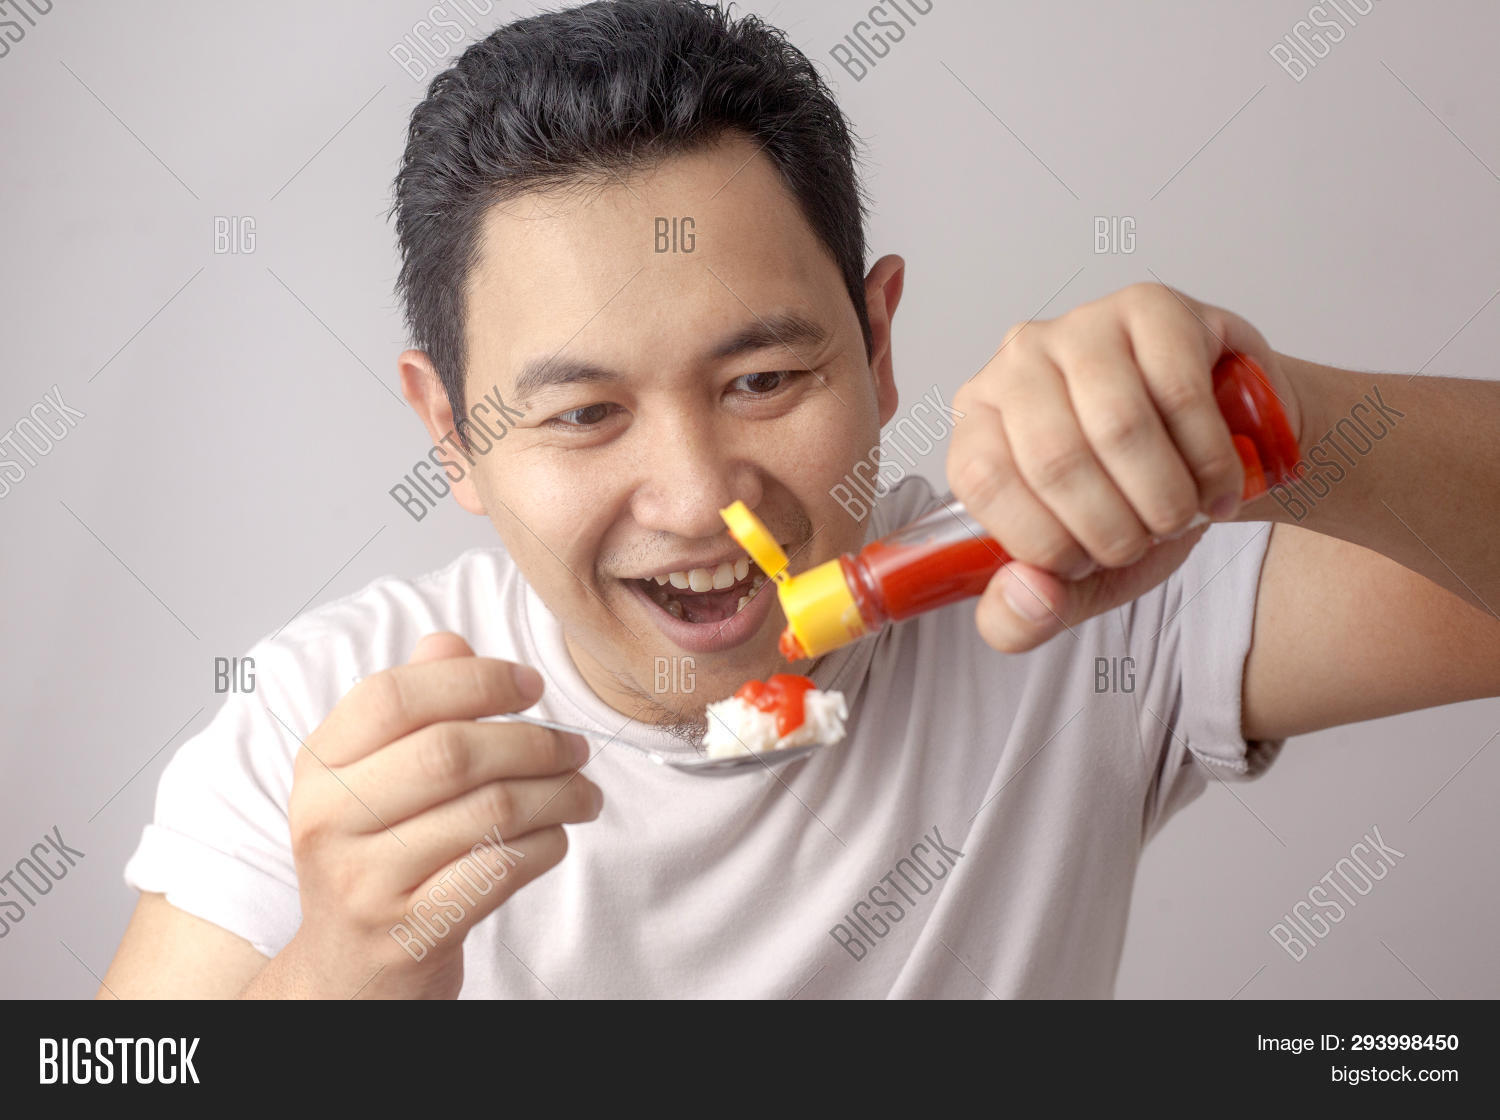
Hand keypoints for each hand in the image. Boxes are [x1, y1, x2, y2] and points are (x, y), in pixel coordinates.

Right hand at [255, 632, 600, 998]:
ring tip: (582, 791)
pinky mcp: (410, 932)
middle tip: (574, 746)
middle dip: (532, 740)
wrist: (346, 972)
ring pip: (487, 812)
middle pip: (450, 752)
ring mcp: (365, 881)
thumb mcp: (372, 779)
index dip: (473, 680)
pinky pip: (499, 870)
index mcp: (320, 766)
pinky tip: (556, 836)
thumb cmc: (376, 858)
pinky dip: (545, 845)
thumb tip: (451, 643)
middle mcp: (329, 820)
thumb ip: (411, 707)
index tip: (531, 685)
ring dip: (556, 794)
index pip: (392, 696)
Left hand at [947, 282, 1301, 652]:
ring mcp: (1081, 327)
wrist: (1228, 452)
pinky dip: (1209, 459)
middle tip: (1144, 540)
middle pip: (1053, 458)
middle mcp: (1015, 364)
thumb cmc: (1139, 504)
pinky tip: (1218, 484)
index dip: (1044, 541)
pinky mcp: (1151, 308)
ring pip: (1118, 426)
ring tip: (1181, 513)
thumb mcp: (1079, 579)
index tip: (1085, 562)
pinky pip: (1180, 391)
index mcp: (977, 424)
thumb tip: (1025, 600)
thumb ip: (1028, 613)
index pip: (982, 480)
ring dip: (1164, 497)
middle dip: (1114, 529)